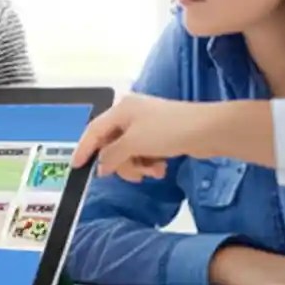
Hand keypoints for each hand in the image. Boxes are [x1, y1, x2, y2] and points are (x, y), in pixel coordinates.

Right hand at [70, 94, 205, 181]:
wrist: (207, 130)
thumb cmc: (168, 130)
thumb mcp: (134, 143)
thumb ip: (112, 155)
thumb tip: (101, 166)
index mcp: (121, 109)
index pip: (94, 130)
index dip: (84, 149)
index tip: (77, 167)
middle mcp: (131, 115)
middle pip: (112, 145)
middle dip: (122, 163)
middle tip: (134, 175)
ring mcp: (146, 125)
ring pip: (128, 153)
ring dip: (137, 166)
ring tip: (153, 170)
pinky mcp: (159, 136)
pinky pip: (143, 154)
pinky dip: (149, 163)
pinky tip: (161, 167)